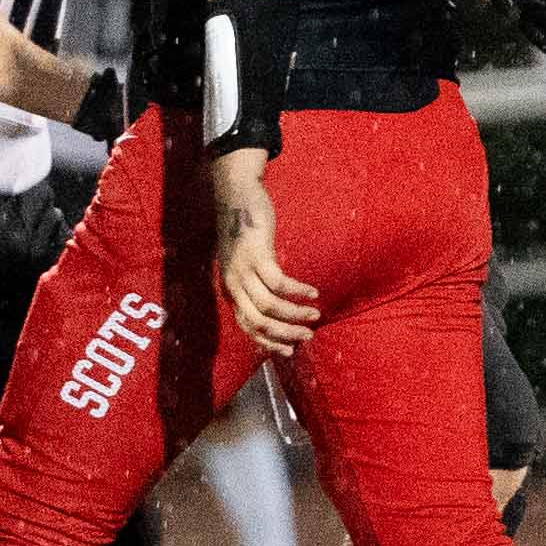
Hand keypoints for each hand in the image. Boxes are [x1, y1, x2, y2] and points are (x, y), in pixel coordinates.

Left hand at [212, 148, 318, 354]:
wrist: (236, 197)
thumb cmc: (244, 231)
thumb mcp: (244, 263)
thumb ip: (254, 284)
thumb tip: (277, 307)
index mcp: (230, 291)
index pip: (248, 327)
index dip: (270, 342)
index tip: (291, 349)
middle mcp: (233, 284)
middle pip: (259, 322)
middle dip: (286, 334)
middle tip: (308, 335)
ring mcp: (243, 270)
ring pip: (270, 306)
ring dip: (295, 314)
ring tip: (315, 315)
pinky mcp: (256, 254)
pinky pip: (279, 282)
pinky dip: (297, 291)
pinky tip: (312, 292)